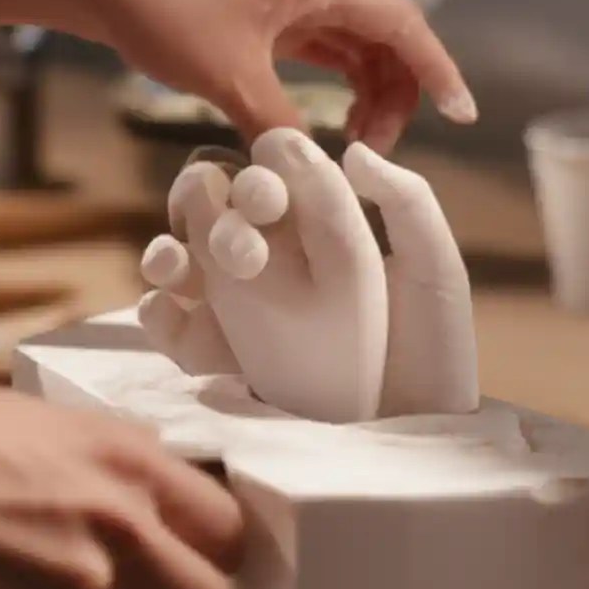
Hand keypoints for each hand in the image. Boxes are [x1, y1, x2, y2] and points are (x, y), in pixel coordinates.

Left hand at [75, 0, 475, 152]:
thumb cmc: (160, 7)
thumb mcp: (228, 76)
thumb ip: (278, 125)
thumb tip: (313, 171)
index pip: (401, 25)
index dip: (437, 71)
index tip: (461, 113)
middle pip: (384, 41)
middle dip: (395, 97)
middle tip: (373, 153)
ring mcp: (287, 2)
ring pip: (353, 50)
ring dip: (364, 97)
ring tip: (351, 147)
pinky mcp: (263, 21)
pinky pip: (319, 55)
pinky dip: (331, 91)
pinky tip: (323, 126)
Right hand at [139, 134, 477, 419]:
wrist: (413, 438)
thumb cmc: (434, 351)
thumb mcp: (434, 272)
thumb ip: (407, 203)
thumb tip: (352, 150)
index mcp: (318, 230)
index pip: (268, 178)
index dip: (259, 176)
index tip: (267, 200)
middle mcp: (270, 260)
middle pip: (211, 209)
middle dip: (200, 207)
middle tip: (234, 249)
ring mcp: (235, 309)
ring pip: (180, 260)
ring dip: (165, 252)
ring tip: (171, 266)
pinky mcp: (213, 357)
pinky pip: (169, 325)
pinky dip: (154, 311)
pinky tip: (164, 309)